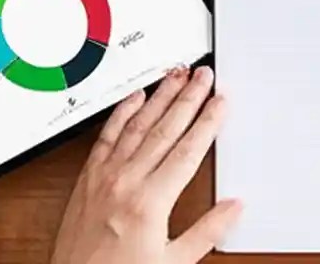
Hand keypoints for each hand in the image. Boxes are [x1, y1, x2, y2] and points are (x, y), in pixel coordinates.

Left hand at [50, 66, 240, 263]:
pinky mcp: (87, 179)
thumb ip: (206, 232)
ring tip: (176, 75)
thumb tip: (233, 207)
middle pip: (165, 129)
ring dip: (159, 97)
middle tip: (203, 75)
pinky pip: (106, 137)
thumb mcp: (173, 263)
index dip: (207, 122)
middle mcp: (126, 182)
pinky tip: (134, 98)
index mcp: (151, 202)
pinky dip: (121, 113)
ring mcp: (104, 177)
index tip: (220, 101)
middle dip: (188, 98)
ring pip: (137, 126)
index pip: (188, 151)